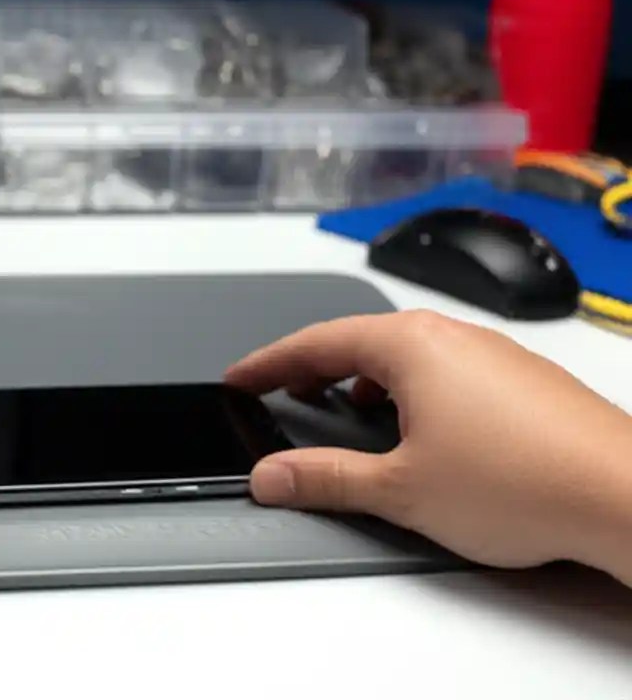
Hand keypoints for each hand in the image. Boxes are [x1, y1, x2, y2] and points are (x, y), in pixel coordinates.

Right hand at [225, 310, 631, 577]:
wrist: (625, 495)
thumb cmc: (522, 482)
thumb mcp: (400, 489)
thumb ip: (325, 479)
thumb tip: (274, 475)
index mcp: (412, 346)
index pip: (317, 342)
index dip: (269, 363)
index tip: (240, 377)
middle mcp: (452, 338)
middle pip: (361, 341)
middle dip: (316, 369)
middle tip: (284, 393)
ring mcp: (493, 356)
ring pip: (408, 356)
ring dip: (366, 381)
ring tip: (348, 416)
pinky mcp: (522, 382)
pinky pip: (446, 372)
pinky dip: (411, 392)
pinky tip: (418, 433)